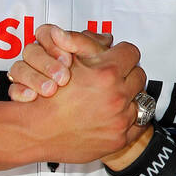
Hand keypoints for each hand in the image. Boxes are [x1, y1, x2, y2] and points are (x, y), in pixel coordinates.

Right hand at [8, 23, 108, 100]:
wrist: (100, 99)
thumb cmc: (98, 74)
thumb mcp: (96, 56)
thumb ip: (79, 41)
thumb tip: (59, 33)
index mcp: (55, 43)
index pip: (44, 33)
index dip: (53, 45)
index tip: (67, 60)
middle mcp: (39, 56)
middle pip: (30, 51)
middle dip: (46, 64)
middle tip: (62, 78)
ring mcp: (29, 73)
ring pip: (19, 69)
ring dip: (34, 78)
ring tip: (50, 90)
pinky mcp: (23, 91)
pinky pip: (13, 89)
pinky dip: (20, 92)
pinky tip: (33, 97)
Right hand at [14, 35, 147, 162]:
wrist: (35, 131)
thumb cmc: (46, 97)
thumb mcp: (65, 61)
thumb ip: (86, 42)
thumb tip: (106, 36)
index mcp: (107, 73)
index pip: (131, 52)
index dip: (121, 53)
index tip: (116, 58)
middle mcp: (117, 97)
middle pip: (138, 75)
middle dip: (127, 74)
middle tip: (113, 78)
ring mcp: (120, 120)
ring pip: (141, 100)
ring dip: (129, 97)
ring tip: (112, 98)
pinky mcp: (119, 139)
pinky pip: (139, 124)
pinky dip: (130, 119)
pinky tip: (115, 115)